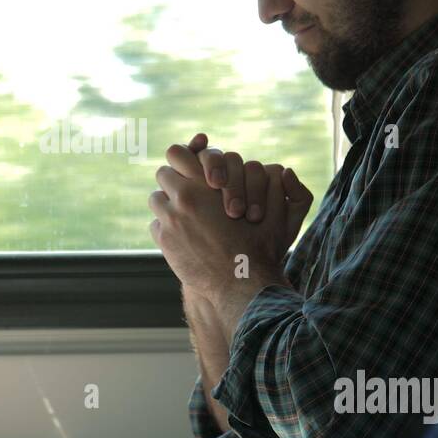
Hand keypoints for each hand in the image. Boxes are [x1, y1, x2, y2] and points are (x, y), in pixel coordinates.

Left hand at [166, 133, 312, 253]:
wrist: (241, 284)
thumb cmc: (261, 247)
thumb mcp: (277, 214)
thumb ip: (278, 188)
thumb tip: (282, 170)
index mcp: (205, 184)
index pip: (178, 152)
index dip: (184, 155)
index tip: (192, 167)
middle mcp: (183, 198)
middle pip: (163, 173)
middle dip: (174, 179)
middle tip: (187, 188)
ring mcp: (170, 221)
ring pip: (156, 198)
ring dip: (168, 202)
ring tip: (184, 211)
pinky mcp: (164, 241)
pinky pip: (155, 223)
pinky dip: (165, 226)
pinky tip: (183, 233)